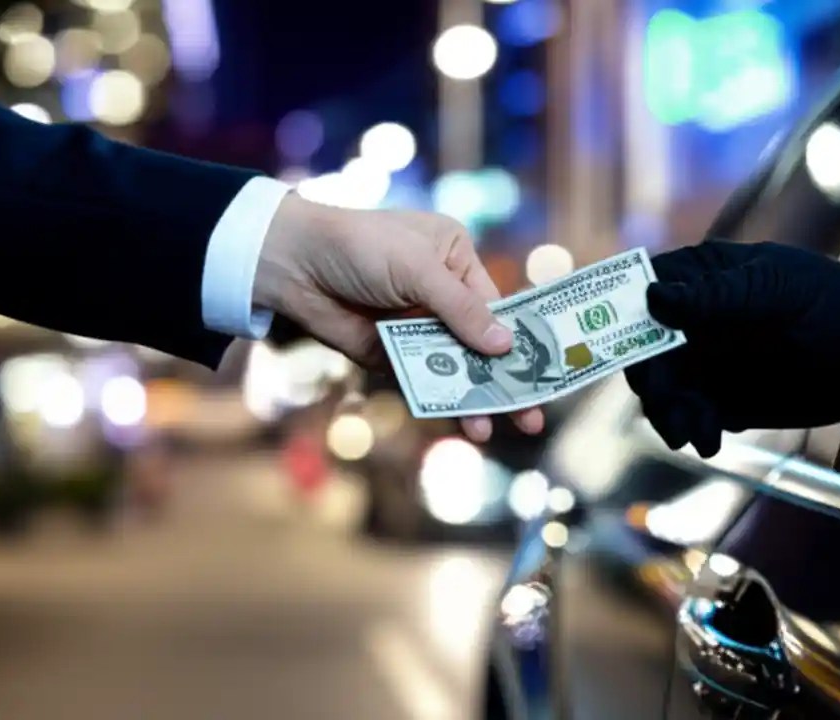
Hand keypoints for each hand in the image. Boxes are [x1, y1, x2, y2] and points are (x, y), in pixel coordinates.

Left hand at [254, 194, 543, 441]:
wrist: (291, 265)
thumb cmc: (357, 247)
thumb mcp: (416, 270)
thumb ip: (460, 311)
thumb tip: (505, 345)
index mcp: (455, 258)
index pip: (497, 303)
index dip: (521, 338)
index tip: (548, 370)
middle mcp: (442, 293)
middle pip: (482, 342)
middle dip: (506, 378)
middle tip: (531, 415)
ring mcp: (417, 325)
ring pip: (456, 367)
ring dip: (475, 397)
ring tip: (493, 428)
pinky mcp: (392, 352)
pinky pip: (425, 380)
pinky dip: (443, 401)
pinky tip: (462, 422)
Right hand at [624, 241, 839, 455]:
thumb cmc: (831, 304)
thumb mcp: (774, 293)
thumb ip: (715, 298)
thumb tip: (653, 296)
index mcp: (699, 279)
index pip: (640, 293)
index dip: (619, 319)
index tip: (617, 348)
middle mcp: (690, 321)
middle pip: (641, 351)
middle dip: (649, 382)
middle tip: (666, 407)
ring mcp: (702, 361)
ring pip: (660, 390)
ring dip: (667, 414)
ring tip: (692, 434)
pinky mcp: (718, 398)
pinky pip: (688, 416)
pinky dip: (692, 430)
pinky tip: (709, 441)